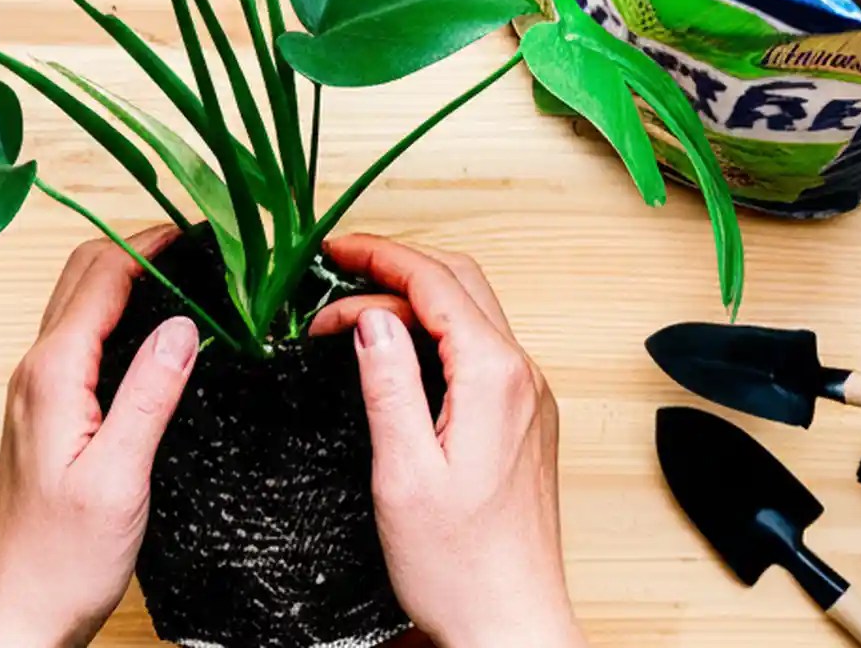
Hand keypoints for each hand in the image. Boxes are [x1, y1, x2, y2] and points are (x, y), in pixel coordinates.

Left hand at [0, 226, 198, 647]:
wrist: (19, 612)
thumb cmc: (61, 558)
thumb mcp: (120, 475)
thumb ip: (150, 393)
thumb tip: (185, 326)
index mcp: (52, 375)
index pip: (103, 276)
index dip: (154, 243)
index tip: (204, 232)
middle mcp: (37, 372)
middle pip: (84, 274)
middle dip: (141, 245)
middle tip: (201, 244)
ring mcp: (39, 390)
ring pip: (82, 303)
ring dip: (130, 276)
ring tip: (189, 273)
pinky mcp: (50, 412)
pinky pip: (84, 339)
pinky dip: (122, 315)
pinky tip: (159, 332)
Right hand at [311, 235, 585, 647]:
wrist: (511, 621)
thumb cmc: (461, 565)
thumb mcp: (402, 472)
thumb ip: (388, 384)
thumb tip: (370, 321)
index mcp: (494, 378)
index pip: (435, 282)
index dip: (378, 256)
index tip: (332, 250)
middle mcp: (522, 376)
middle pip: (460, 283)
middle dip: (396, 267)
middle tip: (336, 272)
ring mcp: (528, 397)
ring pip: (471, 314)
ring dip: (414, 301)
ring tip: (352, 314)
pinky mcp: (523, 419)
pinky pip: (481, 350)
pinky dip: (436, 334)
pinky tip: (398, 354)